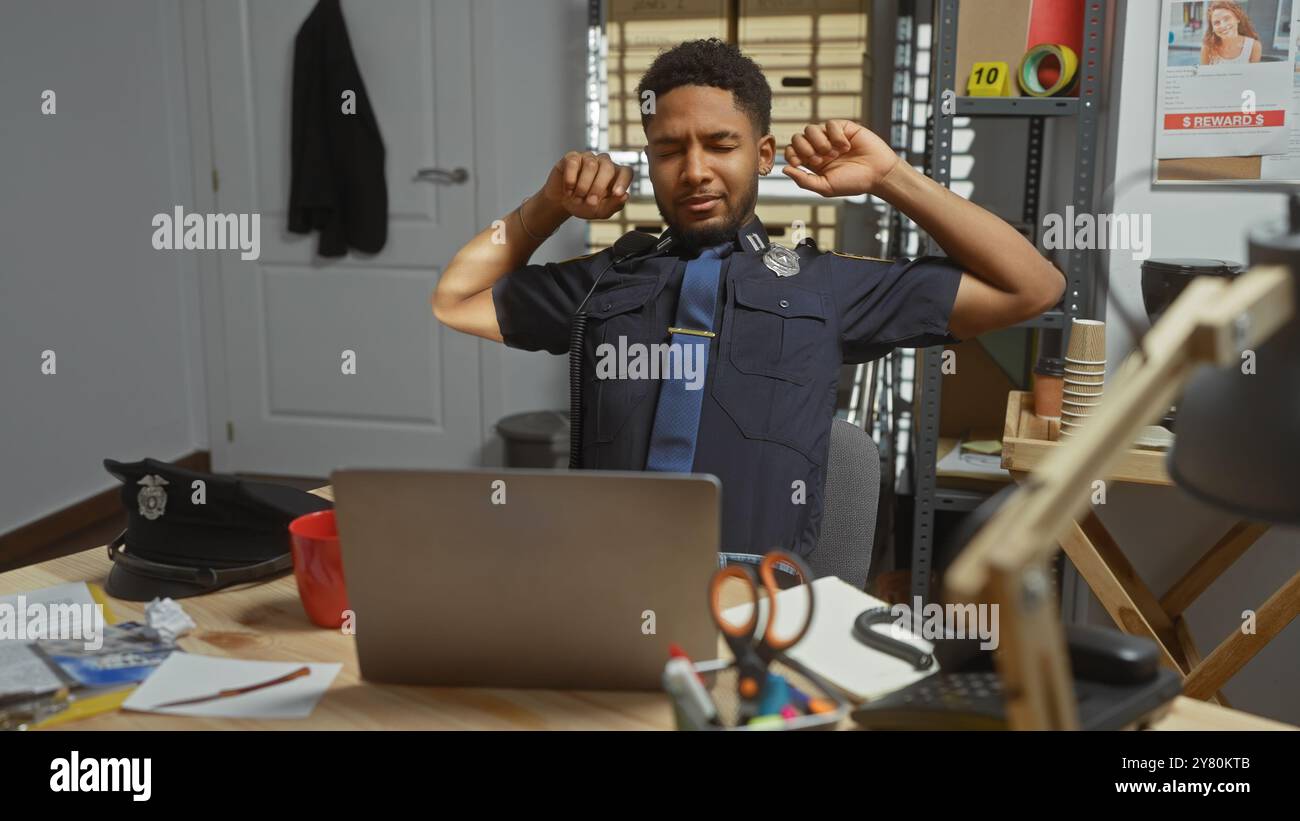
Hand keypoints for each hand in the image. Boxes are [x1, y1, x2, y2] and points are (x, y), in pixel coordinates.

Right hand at [541, 151, 632, 219]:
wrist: (563, 203)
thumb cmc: (585, 205)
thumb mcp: (600, 211)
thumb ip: (614, 205)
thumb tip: (625, 196)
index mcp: (616, 175)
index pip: (627, 172)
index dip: (623, 181)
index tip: (616, 194)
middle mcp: (604, 163)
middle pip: (608, 167)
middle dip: (598, 187)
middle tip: (590, 202)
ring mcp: (589, 158)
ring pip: (591, 165)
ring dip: (583, 186)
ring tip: (577, 198)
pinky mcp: (573, 157)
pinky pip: (574, 163)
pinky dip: (570, 179)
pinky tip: (568, 189)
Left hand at [782, 120, 900, 197]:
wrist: (877, 174)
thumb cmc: (853, 183)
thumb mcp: (825, 187)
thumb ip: (803, 180)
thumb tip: (784, 169)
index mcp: (812, 162)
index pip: (792, 151)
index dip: (791, 154)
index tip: (799, 163)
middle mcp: (819, 148)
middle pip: (797, 138)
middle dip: (804, 148)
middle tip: (819, 160)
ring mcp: (830, 137)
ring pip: (810, 129)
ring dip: (819, 142)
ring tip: (833, 153)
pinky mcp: (843, 127)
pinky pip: (829, 124)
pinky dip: (835, 136)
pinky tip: (845, 146)